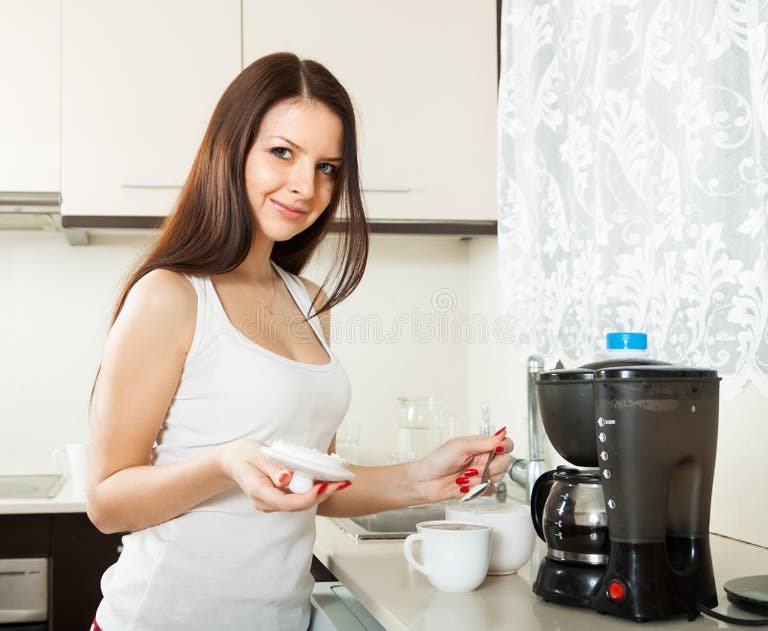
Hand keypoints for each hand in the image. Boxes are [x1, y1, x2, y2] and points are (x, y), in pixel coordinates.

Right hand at [216, 439, 348, 511]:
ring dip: (321, 494)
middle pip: (298, 505)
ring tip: (340, 481)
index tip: (325, 486)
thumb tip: (286, 479)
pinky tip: (327, 482)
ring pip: (299, 504)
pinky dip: (313, 491)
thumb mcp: (257, 455)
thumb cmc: (244, 455)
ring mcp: (271, 503)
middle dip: (322, 495)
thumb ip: (272, 468)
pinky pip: (297, 498)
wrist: (232, 461)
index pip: (287, 502)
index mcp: (258, 491)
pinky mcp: (278, 499)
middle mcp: (266, 502)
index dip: (308, 497)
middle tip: (343, 482)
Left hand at [412, 430, 512, 503]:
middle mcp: (483, 459)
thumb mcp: (460, 446)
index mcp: (480, 445)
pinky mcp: (479, 488)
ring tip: (464, 477)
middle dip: (488, 467)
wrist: (426, 481)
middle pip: (504, 462)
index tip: (497, 450)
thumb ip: (483, 442)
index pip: (504, 443)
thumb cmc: (438, 460)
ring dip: (479, 479)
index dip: (505, 447)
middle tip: (471, 468)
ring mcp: (482, 474)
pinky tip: (466, 486)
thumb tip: (501, 434)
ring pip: (498, 478)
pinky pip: (491, 490)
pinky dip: (479, 490)